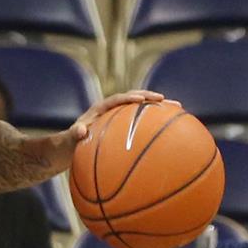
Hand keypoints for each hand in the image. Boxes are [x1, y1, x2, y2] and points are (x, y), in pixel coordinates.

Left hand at [46, 90, 175, 166]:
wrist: (70, 149)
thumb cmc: (69, 144)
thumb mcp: (69, 139)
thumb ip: (74, 133)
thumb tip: (81, 131)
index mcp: (99, 109)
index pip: (116, 99)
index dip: (128, 98)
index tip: (140, 100)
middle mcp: (112, 110)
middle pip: (134, 99)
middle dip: (149, 98)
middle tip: (165, 99)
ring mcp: (120, 118)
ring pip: (141, 109)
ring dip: (157, 108)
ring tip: (178, 109)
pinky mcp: (125, 127)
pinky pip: (142, 123)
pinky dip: (155, 124)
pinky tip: (172, 130)